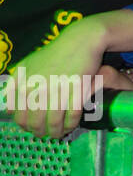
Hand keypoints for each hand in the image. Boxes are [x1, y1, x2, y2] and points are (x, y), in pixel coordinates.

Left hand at [4, 19, 110, 138]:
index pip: (18, 116)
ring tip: (59, 134)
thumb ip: (15, 86)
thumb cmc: (54, 53)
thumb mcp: (27, 65)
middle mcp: (37, 89)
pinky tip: (71, 126)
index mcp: (23, 84)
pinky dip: (71, 124)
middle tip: (46, 134)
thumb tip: (10, 110)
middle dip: (40, 132)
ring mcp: (57, 90)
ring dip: (56, 132)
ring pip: (53, 122)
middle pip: (35, 122)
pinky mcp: (76, 90)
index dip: (26, 126)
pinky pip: (72, 115)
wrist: (80, 41)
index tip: (32, 128)